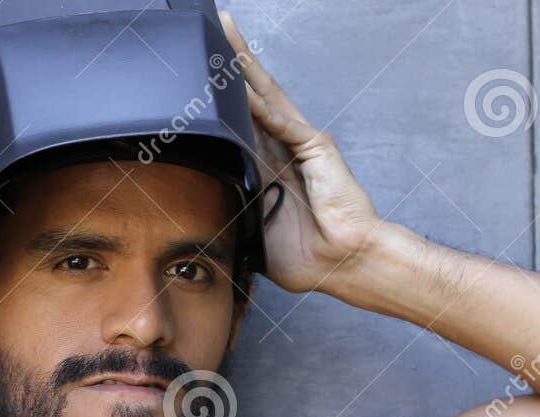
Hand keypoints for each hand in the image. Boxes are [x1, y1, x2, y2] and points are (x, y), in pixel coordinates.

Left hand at [219, 10, 388, 296]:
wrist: (341, 263)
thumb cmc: (306, 255)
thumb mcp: (254, 233)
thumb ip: (232, 217)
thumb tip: (199, 222)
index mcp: (268, 167)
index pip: (239, 123)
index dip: (221, 100)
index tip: (198, 78)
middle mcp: (283, 148)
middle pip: (251, 98)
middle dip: (232, 65)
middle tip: (211, 31)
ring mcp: (301, 144)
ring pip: (265, 98)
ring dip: (244, 68)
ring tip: (223, 37)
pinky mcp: (316, 147)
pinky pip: (283, 122)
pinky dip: (262, 104)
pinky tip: (242, 85)